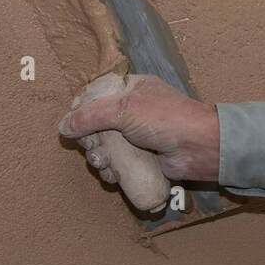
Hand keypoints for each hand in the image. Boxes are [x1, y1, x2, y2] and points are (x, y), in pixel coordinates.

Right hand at [57, 73, 221, 182]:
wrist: (201, 147)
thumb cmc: (168, 119)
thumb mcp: (124, 108)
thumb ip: (90, 115)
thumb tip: (64, 127)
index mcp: (133, 89)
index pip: (97, 96)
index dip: (82, 110)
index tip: (76, 123)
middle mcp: (134, 111)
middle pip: (96, 125)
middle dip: (89, 140)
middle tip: (93, 148)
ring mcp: (139, 135)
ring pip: (105, 147)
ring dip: (98, 158)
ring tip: (103, 163)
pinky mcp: (143, 157)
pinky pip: (118, 164)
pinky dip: (110, 170)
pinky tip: (112, 175)